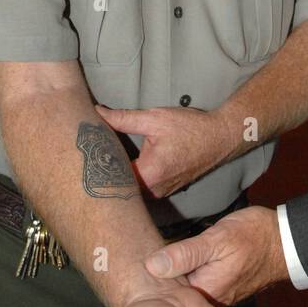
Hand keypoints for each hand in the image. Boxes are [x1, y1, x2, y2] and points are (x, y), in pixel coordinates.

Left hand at [96, 104, 233, 197]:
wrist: (220, 138)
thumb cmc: (190, 128)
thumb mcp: (154, 118)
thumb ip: (122, 118)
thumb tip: (96, 113)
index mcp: (149, 175)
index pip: (110, 176)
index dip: (96, 163)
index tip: (87, 151)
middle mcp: (154, 191)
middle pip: (119, 185)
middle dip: (105, 169)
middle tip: (91, 153)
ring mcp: (160, 193)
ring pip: (130, 188)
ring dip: (119, 174)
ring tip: (106, 157)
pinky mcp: (165, 190)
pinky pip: (141, 187)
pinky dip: (132, 177)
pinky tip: (124, 162)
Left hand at [145, 206, 287, 306]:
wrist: (286, 240)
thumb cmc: (254, 236)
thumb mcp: (216, 239)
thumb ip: (184, 253)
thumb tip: (151, 266)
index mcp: (207, 292)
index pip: (169, 297)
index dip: (152, 287)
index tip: (136, 276)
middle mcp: (213, 301)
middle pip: (178, 298)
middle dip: (161, 286)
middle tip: (140, 270)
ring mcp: (220, 296)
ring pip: (189, 291)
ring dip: (175, 281)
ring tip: (155, 268)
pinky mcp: (225, 288)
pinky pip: (201, 286)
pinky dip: (190, 277)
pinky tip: (180, 266)